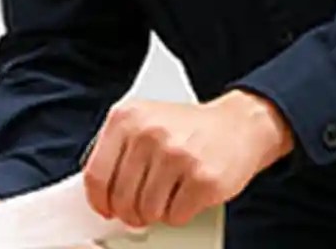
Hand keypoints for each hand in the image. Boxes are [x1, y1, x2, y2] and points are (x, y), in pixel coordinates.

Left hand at [82, 90, 293, 227]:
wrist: (239, 124)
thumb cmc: (188, 128)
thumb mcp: (145, 121)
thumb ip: (118, 150)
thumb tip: (99, 193)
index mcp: (127, 117)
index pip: (96, 174)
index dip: (98, 201)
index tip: (105, 209)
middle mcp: (149, 133)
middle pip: (121, 198)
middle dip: (130, 211)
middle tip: (140, 210)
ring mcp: (176, 155)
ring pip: (147, 210)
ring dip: (156, 213)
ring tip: (167, 196)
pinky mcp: (202, 178)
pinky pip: (175, 216)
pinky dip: (179, 214)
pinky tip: (186, 195)